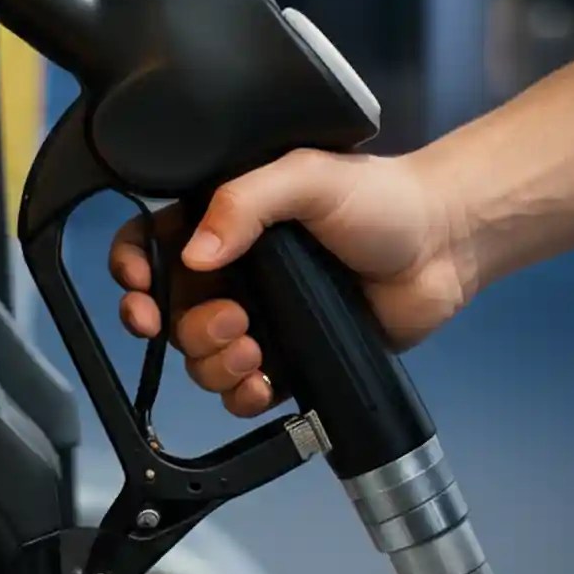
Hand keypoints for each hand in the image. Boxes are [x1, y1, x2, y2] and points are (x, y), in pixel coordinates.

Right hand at [109, 147, 473, 417]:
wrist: (444, 245)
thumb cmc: (379, 198)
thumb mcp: (305, 178)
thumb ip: (244, 202)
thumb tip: (193, 254)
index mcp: (221, 223)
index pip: (148, 246)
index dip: (129, 270)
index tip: (139, 290)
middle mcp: (229, 272)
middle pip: (167, 315)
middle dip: (183, 328)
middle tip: (230, 320)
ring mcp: (256, 318)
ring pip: (198, 359)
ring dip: (214, 364)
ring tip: (255, 348)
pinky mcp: (286, 358)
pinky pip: (239, 391)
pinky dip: (241, 395)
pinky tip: (263, 383)